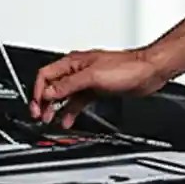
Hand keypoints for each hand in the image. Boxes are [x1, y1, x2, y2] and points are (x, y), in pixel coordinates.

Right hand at [29, 48, 166, 128]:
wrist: (147, 72)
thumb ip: (69, 85)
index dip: (37, 91)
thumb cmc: (126, 68)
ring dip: (55, 108)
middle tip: (39, 116)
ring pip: (64, 95)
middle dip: (43, 101)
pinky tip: (67, 120)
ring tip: (50, 121)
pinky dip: (70, 111)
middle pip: (52, 86)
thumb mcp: (93, 77)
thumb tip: (49, 92)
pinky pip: (77, 101)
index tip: (37, 106)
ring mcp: (87, 80)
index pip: (46, 75)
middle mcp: (78, 70)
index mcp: (74, 62)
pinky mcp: (96, 89)